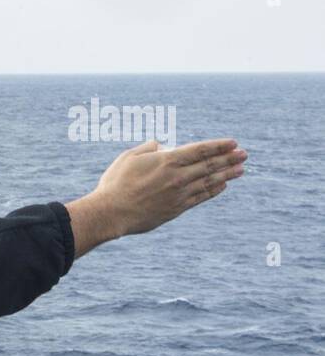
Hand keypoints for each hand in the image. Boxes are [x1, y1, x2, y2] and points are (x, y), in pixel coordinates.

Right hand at [66, 138, 246, 256]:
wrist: (112, 212)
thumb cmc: (115, 183)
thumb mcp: (128, 158)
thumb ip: (148, 148)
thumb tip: (162, 144)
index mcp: (167, 161)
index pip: (201, 150)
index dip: (219, 146)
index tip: (233, 142)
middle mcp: (178, 177)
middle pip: (210, 165)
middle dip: (229, 158)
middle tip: (244, 154)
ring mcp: (179, 194)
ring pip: (209, 181)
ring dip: (227, 174)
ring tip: (241, 169)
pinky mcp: (177, 208)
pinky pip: (201, 197)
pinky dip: (214, 191)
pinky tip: (223, 186)